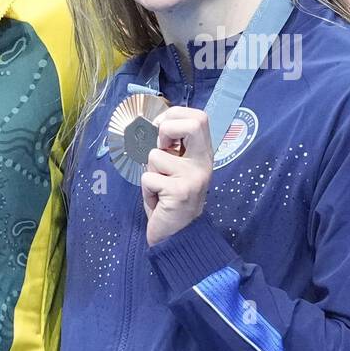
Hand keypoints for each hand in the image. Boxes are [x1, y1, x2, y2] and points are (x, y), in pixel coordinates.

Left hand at [141, 106, 213, 246]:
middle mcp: (203, 162)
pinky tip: (158, 200)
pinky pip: (148, 178)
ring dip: (149, 173)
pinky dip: (146, 190)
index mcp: (203, 153)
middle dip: (166, 130)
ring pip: (156, 155)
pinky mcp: (180, 191)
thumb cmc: (171, 199)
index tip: (160, 127)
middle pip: (193, 124)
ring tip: (159, 189)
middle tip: (160, 147)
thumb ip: (170, 148)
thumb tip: (151, 125)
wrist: (179, 235)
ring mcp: (194, 176)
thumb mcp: (174, 168)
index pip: (198, 117)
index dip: (175, 115)